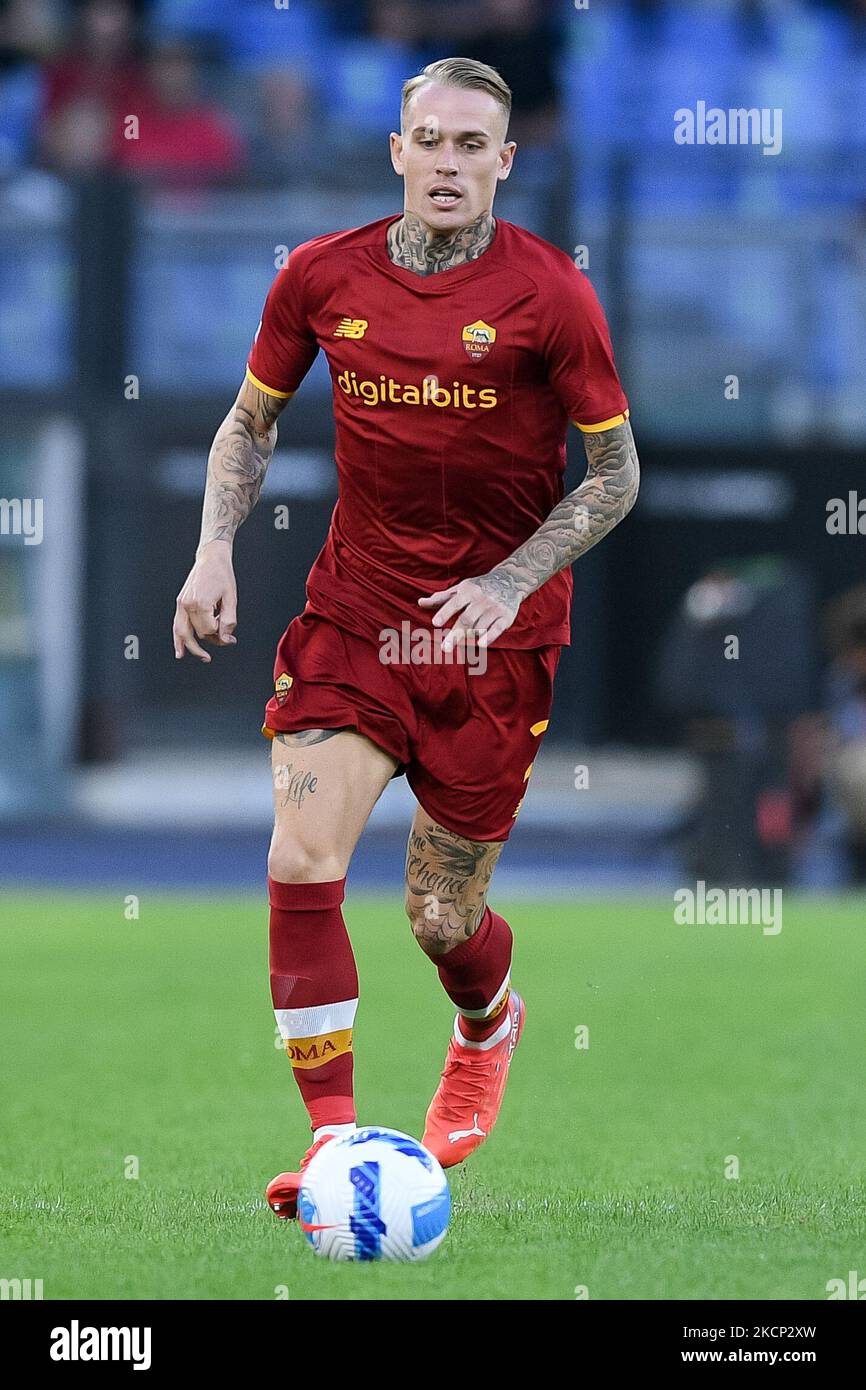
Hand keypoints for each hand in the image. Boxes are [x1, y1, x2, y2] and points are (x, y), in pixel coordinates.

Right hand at [173, 540, 237, 661]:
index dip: (222, 636)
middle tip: (225, 641)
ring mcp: (182, 604)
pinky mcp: (181, 602)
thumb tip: (225, 637)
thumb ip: (228, 620)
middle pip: (198, 633)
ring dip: (189, 647)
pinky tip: (179, 650)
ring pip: (182, 632)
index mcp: (201, 604)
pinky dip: (178, 638)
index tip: (231, 637)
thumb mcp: (231, 598)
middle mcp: (188, 605)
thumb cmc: (222, 574)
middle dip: (212, 640)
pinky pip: (177, 624)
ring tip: (197, 657)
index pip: (210, 630)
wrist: (211, 558)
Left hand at [418, 571, 519, 651]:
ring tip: (459, 643)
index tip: (435, 623)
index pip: (454, 603)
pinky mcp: (506, 616)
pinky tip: (481, 644)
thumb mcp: (460, 589)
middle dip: (456, 634)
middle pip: (466, 619)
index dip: (445, 612)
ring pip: (480, 625)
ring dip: (469, 636)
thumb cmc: (478, 588)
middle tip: (445, 648)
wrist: (510, 581)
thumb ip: (441, 598)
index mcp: (468, 591)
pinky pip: (497, 628)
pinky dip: (490, 636)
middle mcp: (481, 599)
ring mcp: (495, 608)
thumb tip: (420, 603)